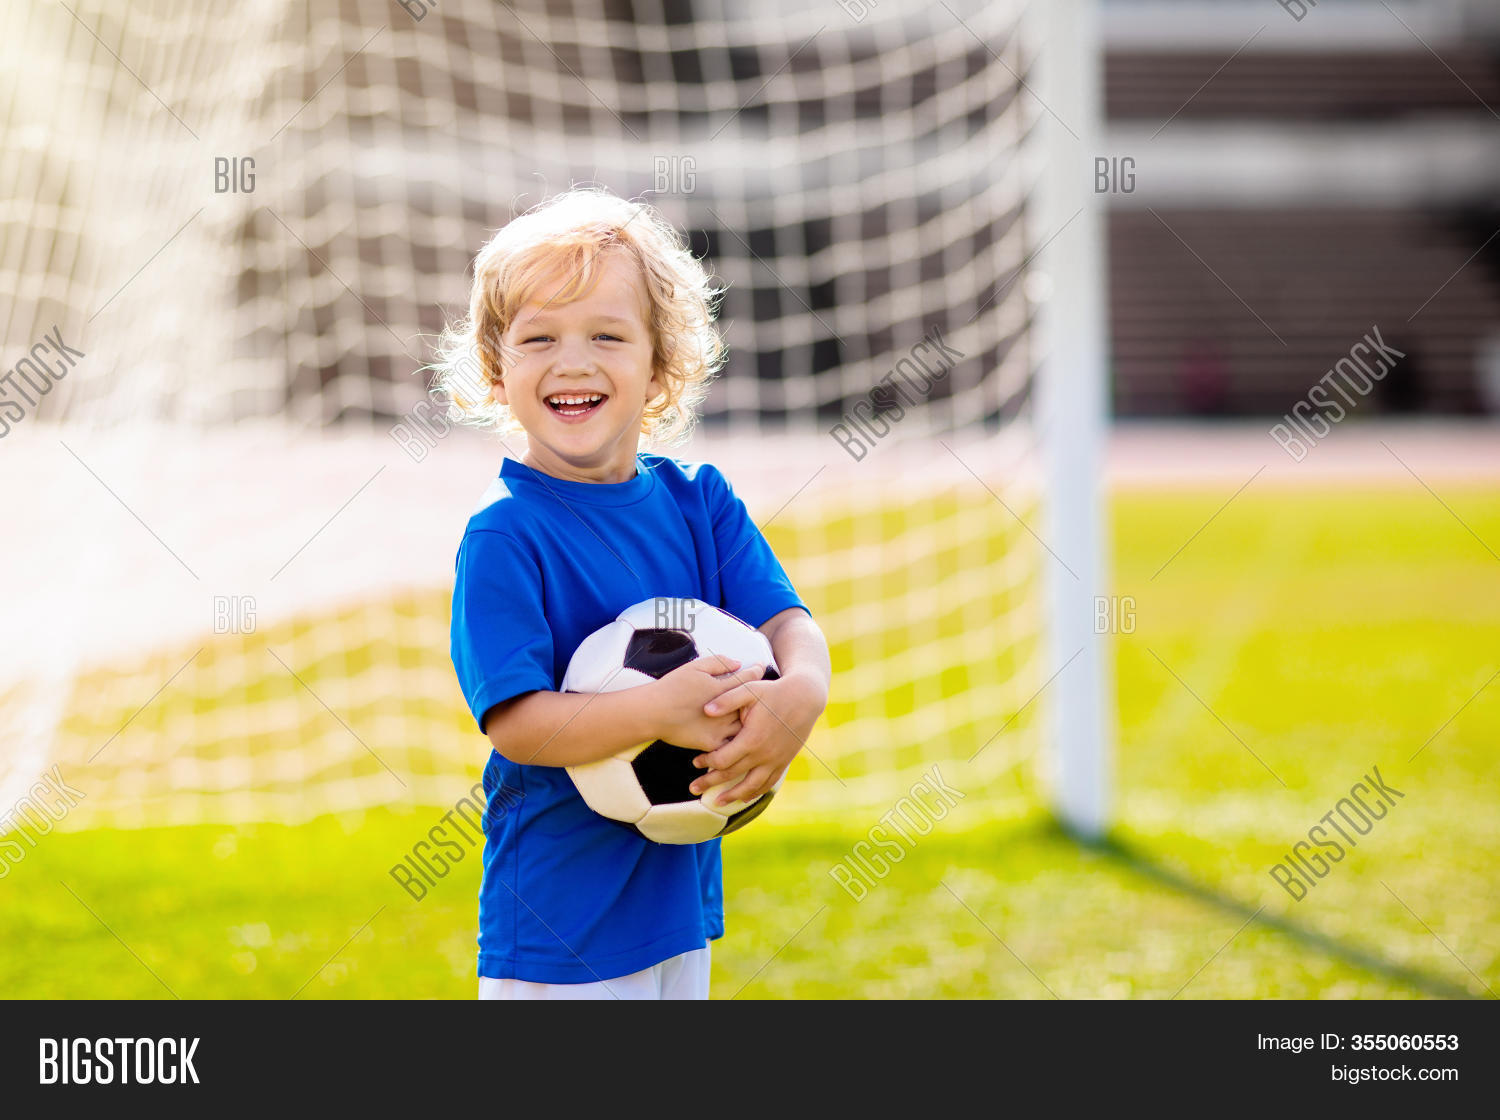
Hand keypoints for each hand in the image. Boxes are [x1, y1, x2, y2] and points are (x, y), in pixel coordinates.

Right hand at [650, 656, 767, 752]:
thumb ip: (718, 663)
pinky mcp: (712, 744)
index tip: (761, 667)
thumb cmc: (672, 687)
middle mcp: (725, 710)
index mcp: (721, 688)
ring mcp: (720, 729)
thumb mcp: (694, 667)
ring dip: (752, 720)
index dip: (757, 671)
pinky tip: (742, 735)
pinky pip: (732, 744)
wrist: (653, 713)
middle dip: (759, 698)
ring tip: (756, 715)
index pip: (748, 679)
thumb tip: (738, 663)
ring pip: (746, 726)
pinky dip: (739, 739)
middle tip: (764, 693)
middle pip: (752, 704)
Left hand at [689, 672, 824, 806]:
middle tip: (694, 788)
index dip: (707, 762)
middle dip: (710, 783)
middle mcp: (763, 754)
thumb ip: (727, 699)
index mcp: (751, 739)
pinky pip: (768, 783)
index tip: (695, 761)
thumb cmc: (773, 691)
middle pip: (732, 776)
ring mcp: (775, 761)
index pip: (723, 759)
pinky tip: (744, 797)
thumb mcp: (750, 690)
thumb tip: (705, 710)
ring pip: (751, 786)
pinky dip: (755, 793)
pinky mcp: (784, 762)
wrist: (805, 698)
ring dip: (732, 796)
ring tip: (716, 803)